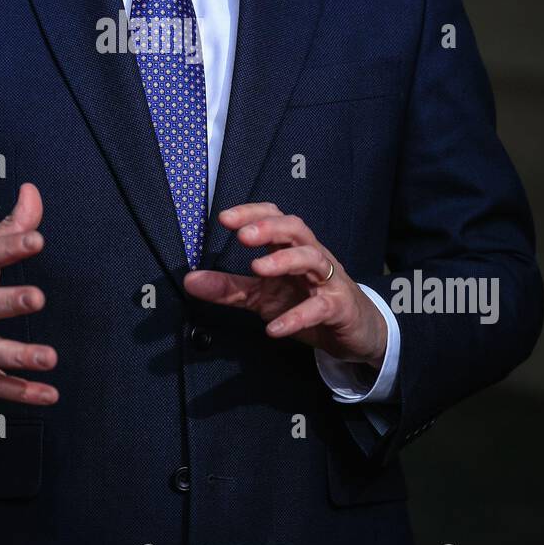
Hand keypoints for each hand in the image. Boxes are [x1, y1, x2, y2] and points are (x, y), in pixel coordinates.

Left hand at [183, 202, 386, 368]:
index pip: (275, 217)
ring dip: (284, 260)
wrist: (354, 332)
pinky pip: (319, 307)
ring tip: (258, 268)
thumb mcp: (261, 296)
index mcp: (291, 248)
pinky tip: (274, 328)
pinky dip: (297, 317)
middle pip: (295, 228)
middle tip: (242, 236)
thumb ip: (227, 287)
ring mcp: (328, 280)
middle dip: (269, 227)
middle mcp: (311, 256)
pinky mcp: (339, 307)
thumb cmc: (305, 302)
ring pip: (312, 258)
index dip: (252, 213)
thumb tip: (189, 280)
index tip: (224, 218)